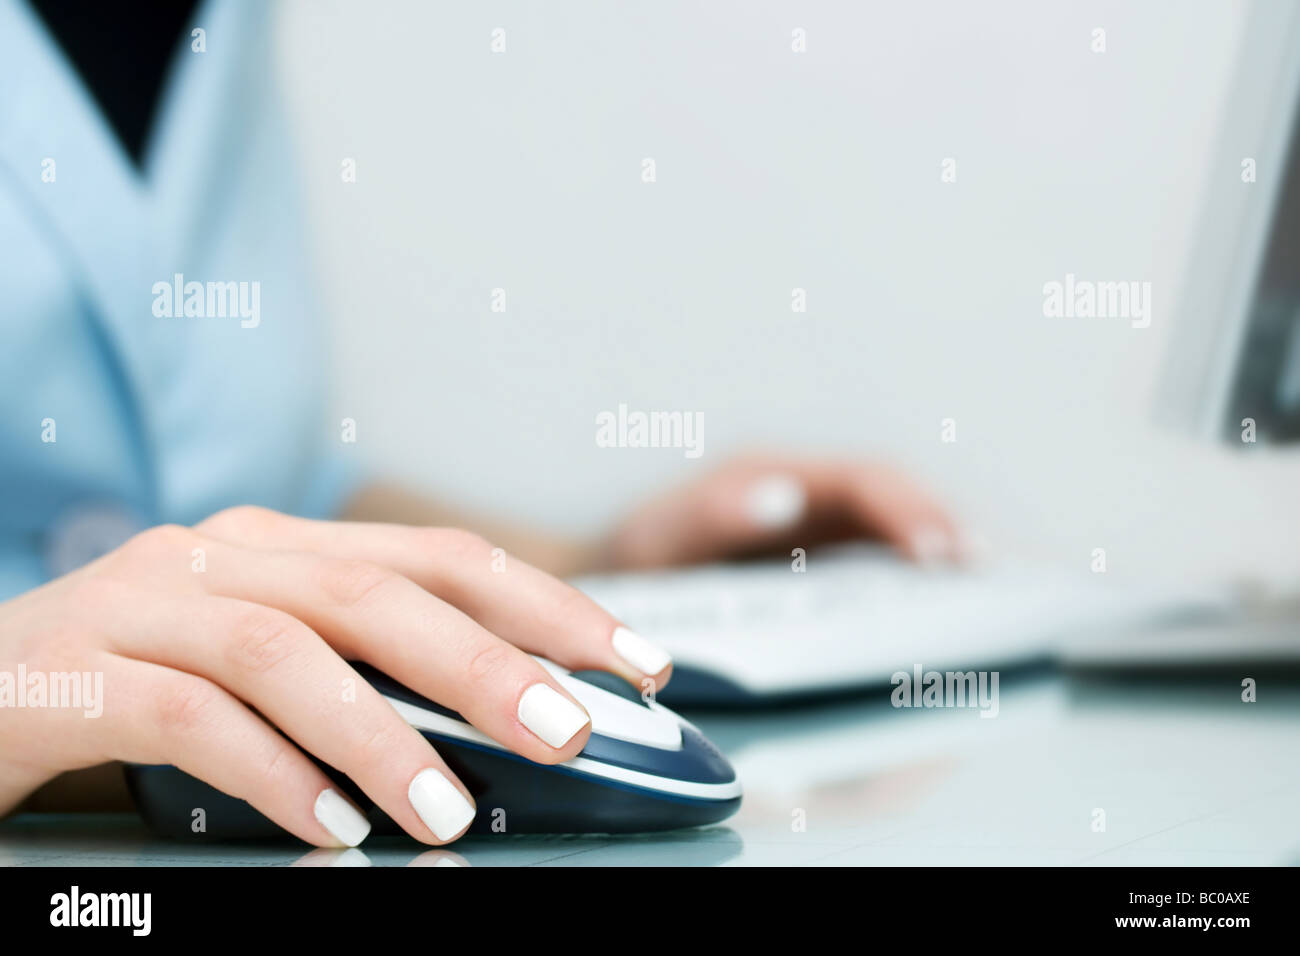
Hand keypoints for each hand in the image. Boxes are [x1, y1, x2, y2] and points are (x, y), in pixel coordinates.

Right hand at [0, 507, 671, 845]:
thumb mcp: (260, 658)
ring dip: (382, 736)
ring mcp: (141, 606)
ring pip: (288, 653)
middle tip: (571, 731)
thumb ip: (361, 673)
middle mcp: (219, 556)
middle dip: (488, 664)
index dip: (547, 604)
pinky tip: (331, 830)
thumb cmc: (134, 680)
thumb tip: (496, 726)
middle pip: (378, 593)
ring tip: (450, 813)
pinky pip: (189, 721)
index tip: (634, 661)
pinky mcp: (72, 676)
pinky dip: (272, 776)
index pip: (440, 558)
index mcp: (282, 546)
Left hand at [604, 454, 964, 569]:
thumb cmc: (640, 556)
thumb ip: (714, 512)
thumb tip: (781, 496)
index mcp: (778, 475)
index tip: (940, 550)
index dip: (908, 510)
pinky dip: (918, 590)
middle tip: (988, 576)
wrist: (618, 580)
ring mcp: (820, 531)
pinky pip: (882, 570)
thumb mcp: (661, 533)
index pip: (863, 482)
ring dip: (944, 560)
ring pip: (898, 536)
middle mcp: (809, 496)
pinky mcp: (824, 567)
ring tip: (991, 600)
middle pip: (898, 503)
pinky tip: (946, 623)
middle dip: (946, 532)